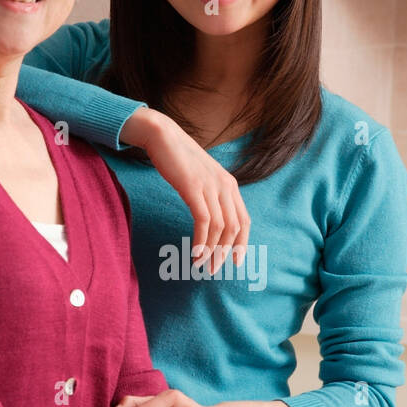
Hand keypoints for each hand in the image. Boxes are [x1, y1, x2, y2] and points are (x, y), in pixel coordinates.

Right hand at [121, 109, 249, 272]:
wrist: (162, 136)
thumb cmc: (179, 159)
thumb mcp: (201, 178)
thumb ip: (210, 195)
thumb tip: (210, 219)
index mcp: (230, 185)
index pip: (244, 220)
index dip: (242, 244)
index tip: (236, 262)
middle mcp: (225, 186)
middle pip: (234, 227)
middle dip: (225, 253)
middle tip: (213, 270)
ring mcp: (211, 186)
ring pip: (220, 227)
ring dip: (211, 250)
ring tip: (200, 265)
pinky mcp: (194, 188)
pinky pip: (203, 221)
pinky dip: (201, 240)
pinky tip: (195, 252)